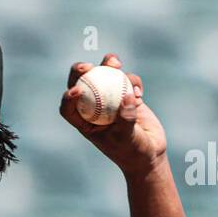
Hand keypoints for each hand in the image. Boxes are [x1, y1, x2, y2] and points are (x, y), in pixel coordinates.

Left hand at [59, 53, 166, 173]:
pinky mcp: (127, 93)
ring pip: (104, 75)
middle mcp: (94, 107)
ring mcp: (110, 98)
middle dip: (81, 71)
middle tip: (88, 67)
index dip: (68, 98)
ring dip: (108, 65)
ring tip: (116, 65)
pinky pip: (127, 79)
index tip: (77, 91)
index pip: (69, 108)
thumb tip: (126, 95)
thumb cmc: (132, 150)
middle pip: (82, 83)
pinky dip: (133, 81)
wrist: (150, 151)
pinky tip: (139, 93)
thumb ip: (125, 119)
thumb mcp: (126, 138)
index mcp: (84, 122)